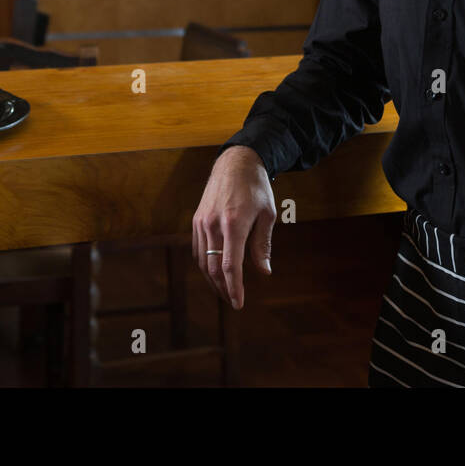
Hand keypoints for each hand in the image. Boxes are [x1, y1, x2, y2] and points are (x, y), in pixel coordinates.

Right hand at [192, 146, 275, 309]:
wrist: (236, 162)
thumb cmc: (256, 188)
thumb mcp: (267, 214)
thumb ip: (262, 244)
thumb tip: (264, 272)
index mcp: (234, 223)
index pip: (230, 265)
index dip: (234, 287)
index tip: (239, 303)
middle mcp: (213, 224)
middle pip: (214, 268)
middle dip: (223, 289)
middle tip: (233, 302)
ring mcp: (202, 222)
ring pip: (203, 261)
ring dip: (212, 280)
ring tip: (225, 291)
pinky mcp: (197, 220)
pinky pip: (198, 250)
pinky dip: (205, 265)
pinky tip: (214, 272)